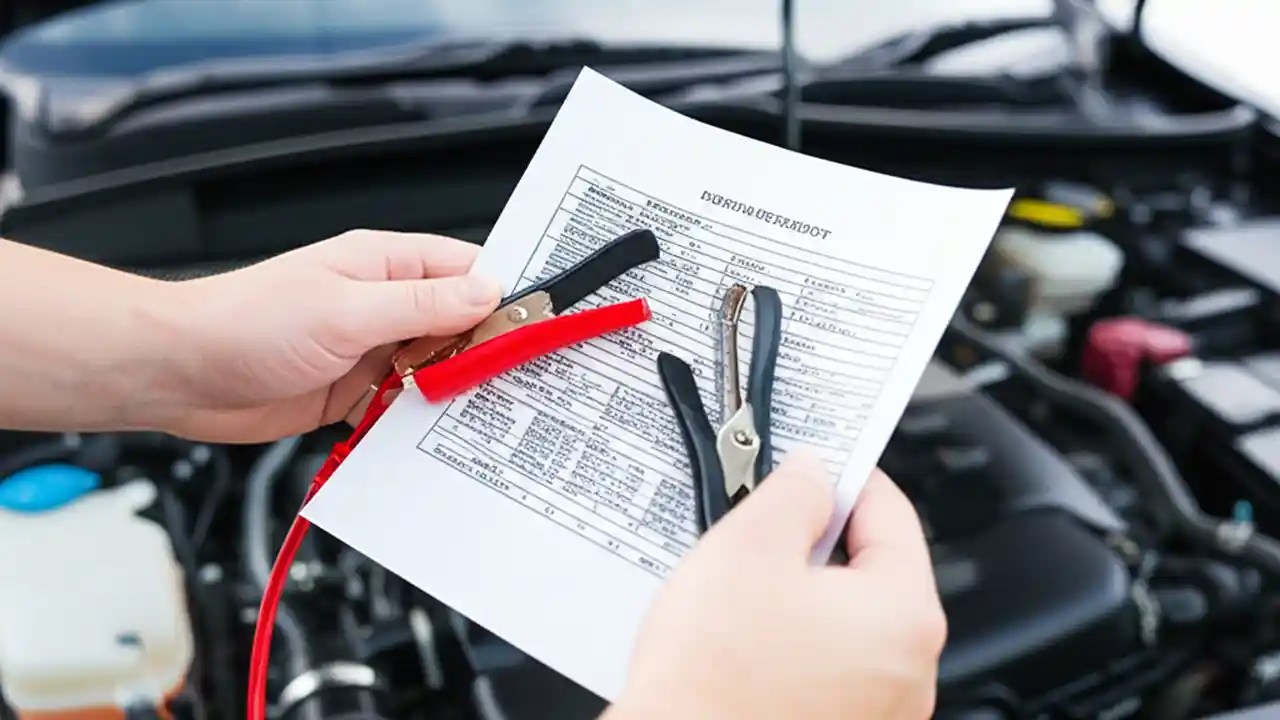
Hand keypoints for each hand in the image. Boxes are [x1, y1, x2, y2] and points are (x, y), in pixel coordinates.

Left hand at [158, 230, 501, 441]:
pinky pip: (402, 406)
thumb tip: (487, 291)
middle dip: (482, 350)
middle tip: (510, 378)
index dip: (501, 296)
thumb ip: (421, 304)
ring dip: (450, 389)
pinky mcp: (353, 392)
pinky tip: (432, 434)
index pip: (463, 271)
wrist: (180, 373)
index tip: (532, 326)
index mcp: (382, 265)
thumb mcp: (347, 310)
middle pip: (456, 324)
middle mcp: (380, 305)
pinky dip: (418, 420)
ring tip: (476, 410)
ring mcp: (368, 349)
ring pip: (434, 368)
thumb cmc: (246, 322)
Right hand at [608, 454, 945, 718]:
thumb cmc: (711, 677)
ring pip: (846, 624)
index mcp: (905, 616)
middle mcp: (909, 673)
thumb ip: (795, 492)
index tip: (809, 468)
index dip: (842, 477)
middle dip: (817, 544)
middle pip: (872, 572)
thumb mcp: (748, 546)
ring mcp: (881, 713)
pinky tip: (745, 644)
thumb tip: (815, 474)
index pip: (890, 512)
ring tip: (742, 597)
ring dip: (801, 599)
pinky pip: (828, 670)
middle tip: (760, 533)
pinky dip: (794, 648)